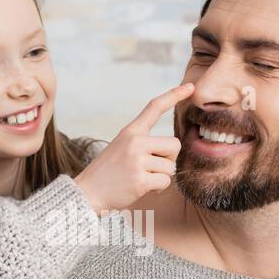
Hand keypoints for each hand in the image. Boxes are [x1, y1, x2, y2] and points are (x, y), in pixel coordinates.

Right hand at [73, 82, 194, 212]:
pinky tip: (145, 188)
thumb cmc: (109, 171)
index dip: (174, 95)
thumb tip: (173, 147)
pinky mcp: (140, 180)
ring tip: (143, 178)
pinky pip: (165, 182)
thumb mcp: (122, 146)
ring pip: (170, 167)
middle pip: (174, 144)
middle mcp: (134, 142)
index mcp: (131, 131)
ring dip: (161, 175)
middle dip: (169, 159)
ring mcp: (137, 161)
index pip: (155, 107)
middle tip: (153, 167)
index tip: (190, 86)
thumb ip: (144, 142)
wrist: (87, 192)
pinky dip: (159, 188)